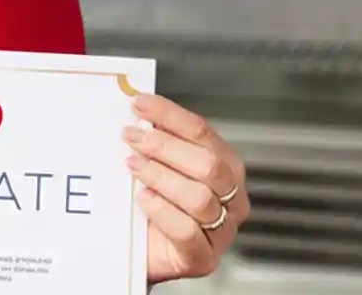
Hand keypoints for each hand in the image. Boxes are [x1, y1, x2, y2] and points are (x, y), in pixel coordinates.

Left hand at [123, 94, 248, 284]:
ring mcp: (220, 230)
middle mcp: (230, 197)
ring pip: (199, 197)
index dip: (170, 115)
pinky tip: (143, 199)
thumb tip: (137, 113)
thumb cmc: (153, 205)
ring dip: (160, 176)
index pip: (203, 132)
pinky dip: (162, 211)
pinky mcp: (202, 257)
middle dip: (164, 145)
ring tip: (132, 166)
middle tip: (131, 137)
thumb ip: (155, 141)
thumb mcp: (156, 166)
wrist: (142, 251)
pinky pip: (187, 231)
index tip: (140, 104)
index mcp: (224, 167)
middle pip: (207, 164)